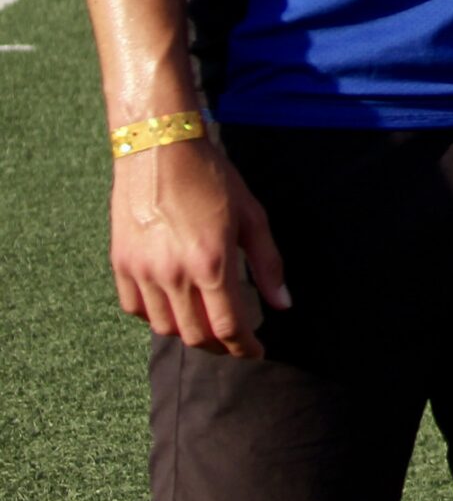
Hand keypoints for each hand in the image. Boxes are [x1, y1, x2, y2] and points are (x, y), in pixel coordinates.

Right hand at [110, 136, 288, 357]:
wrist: (160, 148)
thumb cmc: (213, 178)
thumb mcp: (252, 216)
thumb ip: (268, 263)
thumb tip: (284, 304)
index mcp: (211, 262)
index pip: (228, 326)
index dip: (244, 346)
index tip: (256, 352)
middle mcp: (173, 273)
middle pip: (195, 334)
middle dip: (219, 345)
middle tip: (235, 340)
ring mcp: (142, 271)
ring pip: (165, 327)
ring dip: (189, 332)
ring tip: (207, 323)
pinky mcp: (120, 264)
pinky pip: (135, 309)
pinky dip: (156, 316)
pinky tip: (174, 306)